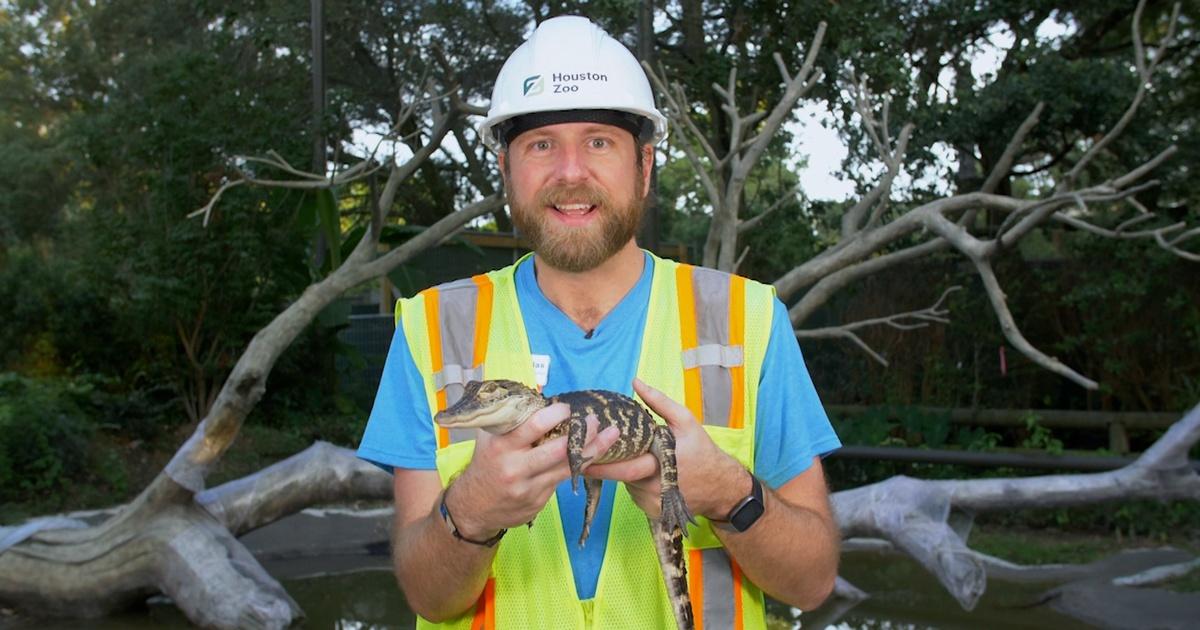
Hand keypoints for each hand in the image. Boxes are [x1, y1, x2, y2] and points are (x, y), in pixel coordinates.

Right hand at [445, 403, 619, 539]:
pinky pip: (562, 481)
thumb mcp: (489, 437)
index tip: (567, 408)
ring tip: (610, 435)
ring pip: (567, 467)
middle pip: (558, 449)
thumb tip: (538, 391)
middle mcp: (515, 468)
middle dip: (582, 433)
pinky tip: (594, 455)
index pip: (534, 427)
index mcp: (502, 446)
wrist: (473, 507)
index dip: (555, 415)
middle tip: (596, 420)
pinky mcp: (538, 502)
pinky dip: (578, 467)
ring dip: (591, 450)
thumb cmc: (485, 463)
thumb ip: (511, 417)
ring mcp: (528, 487)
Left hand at [585, 379, 748, 520]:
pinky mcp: (651, 511)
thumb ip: (659, 402)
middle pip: (620, 476)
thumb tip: (635, 382)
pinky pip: (633, 493)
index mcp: (662, 464)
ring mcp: (652, 503)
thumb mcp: (685, 421)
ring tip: (623, 456)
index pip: (626, 468)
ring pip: (626, 484)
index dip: (602, 464)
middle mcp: (655, 488)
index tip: (583, 455)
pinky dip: (633, 481)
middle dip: (603, 466)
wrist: (721, 487)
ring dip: (622, 470)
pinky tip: (641, 471)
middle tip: (587, 454)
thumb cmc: (702, 450)